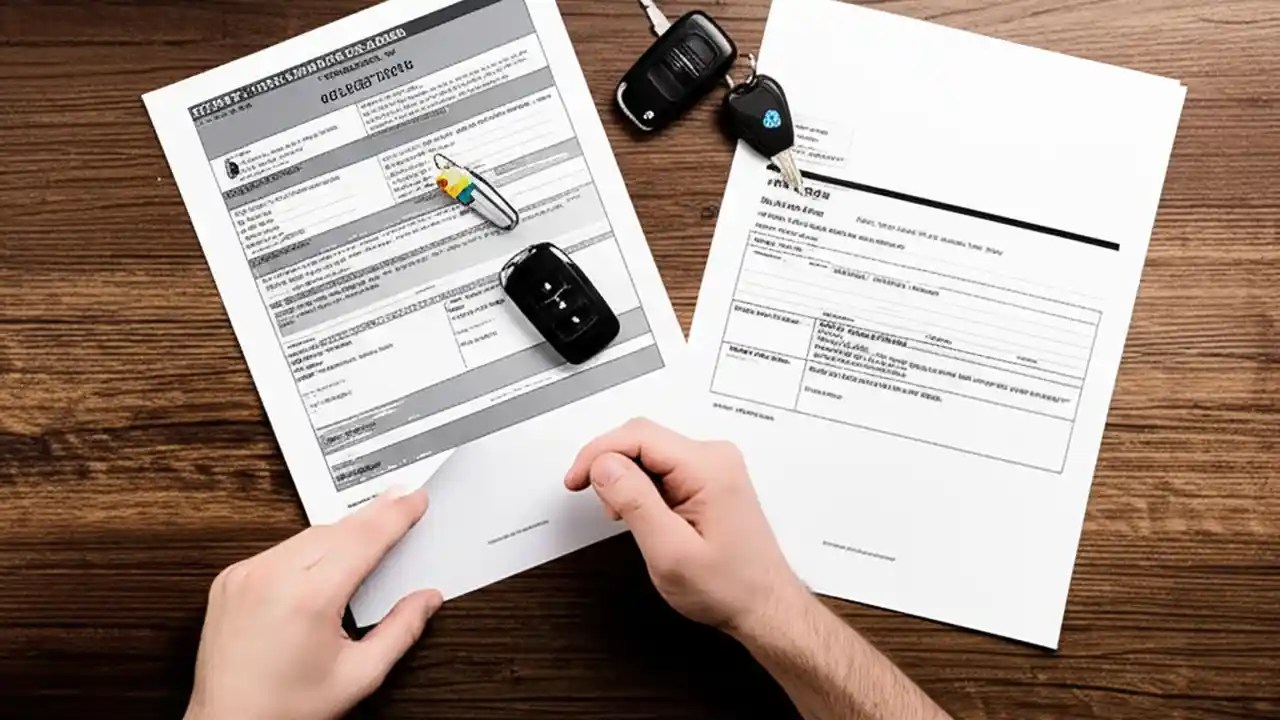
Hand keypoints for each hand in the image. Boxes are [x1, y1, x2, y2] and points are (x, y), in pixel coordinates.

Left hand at [185, 488, 442, 719]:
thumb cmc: (285, 710)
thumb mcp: (359, 675)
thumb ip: (401, 631)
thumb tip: (426, 599)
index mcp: (308, 598)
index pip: (363, 538)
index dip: (395, 515)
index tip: (414, 499)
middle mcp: (271, 578)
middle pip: (337, 530)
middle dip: (372, 518)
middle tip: (401, 506)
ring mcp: (244, 576)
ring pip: (307, 535)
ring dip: (340, 534)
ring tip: (367, 540)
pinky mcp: (230, 580)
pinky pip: (279, 550)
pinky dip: (307, 550)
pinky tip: (324, 564)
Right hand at [565, 418, 807, 634]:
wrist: (762, 606)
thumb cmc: (728, 588)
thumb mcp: (670, 553)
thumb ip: (635, 503)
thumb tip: (604, 465)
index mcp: (709, 468)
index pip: (639, 436)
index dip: (598, 453)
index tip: (575, 481)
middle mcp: (714, 458)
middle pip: (642, 439)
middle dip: (609, 467)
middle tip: (599, 504)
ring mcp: (714, 467)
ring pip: (649, 453)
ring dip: (625, 479)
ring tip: (626, 518)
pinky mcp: (709, 479)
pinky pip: (663, 468)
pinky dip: (641, 487)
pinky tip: (643, 515)